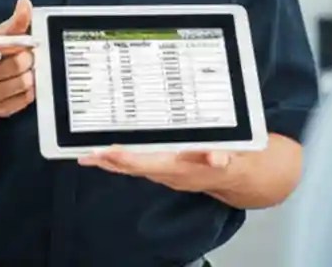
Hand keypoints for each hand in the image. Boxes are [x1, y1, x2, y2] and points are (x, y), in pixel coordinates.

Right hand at [0, 0, 35, 117]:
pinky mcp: (1, 110)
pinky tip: (23, 82)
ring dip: (31, 73)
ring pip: (25, 83)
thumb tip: (25, 3)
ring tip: (26, 68)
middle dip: (28, 57)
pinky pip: (27, 98)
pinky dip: (30, 88)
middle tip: (28, 54)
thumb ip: (13, 23)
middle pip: (16, 66)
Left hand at [78, 147, 234, 193]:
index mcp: (185, 168)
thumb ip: (225, 156)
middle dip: (110, 163)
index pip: (150, 163)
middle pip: (135, 168)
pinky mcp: (168, 172)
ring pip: (135, 170)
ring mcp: (169, 175)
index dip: (128, 158)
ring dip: (112, 164)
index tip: (108, 152)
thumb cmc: (237, 159)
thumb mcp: (236, 156)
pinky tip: (109, 158)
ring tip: (89, 156)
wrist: (244, 179)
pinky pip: (141, 168)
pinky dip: (123, 163)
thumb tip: (217, 158)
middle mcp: (173, 175)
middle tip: (87, 155)